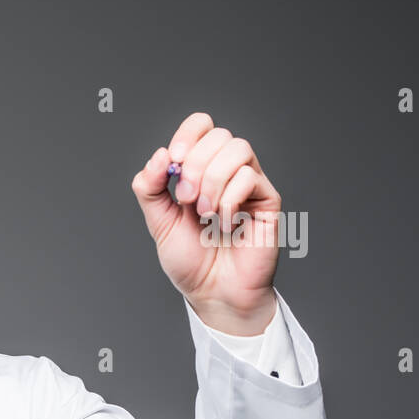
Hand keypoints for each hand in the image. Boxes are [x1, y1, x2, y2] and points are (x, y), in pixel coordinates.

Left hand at [131, 112, 280, 334]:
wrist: (213, 292)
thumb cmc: (191, 260)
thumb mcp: (159, 222)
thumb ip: (150, 188)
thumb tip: (158, 156)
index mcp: (200, 170)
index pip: (201, 126)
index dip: (188, 134)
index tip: (174, 162)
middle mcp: (226, 171)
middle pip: (219, 135)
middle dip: (196, 165)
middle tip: (186, 200)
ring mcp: (249, 184)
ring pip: (237, 149)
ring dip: (213, 182)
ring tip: (205, 214)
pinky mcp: (268, 199)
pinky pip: (250, 177)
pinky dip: (229, 201)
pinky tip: (226, 224)